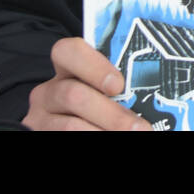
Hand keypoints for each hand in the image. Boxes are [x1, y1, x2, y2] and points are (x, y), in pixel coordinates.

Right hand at [22, 37, 152, 130]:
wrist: (84, 124)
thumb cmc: (104, 105)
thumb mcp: (106, 92)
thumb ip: (124, 87)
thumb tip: (154, 94)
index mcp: (67, 69)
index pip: (68, 51)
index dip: (93, 66)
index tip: (118, 85)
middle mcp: (48, 92)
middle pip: (73, 94)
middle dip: (111, 114)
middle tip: (139, 127)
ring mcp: (41, 119)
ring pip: (70, 126)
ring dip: (104, 132)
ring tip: (130, 137)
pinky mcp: (40, 135)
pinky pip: (65, 138)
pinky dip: (94, 139)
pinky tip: (112, 142)